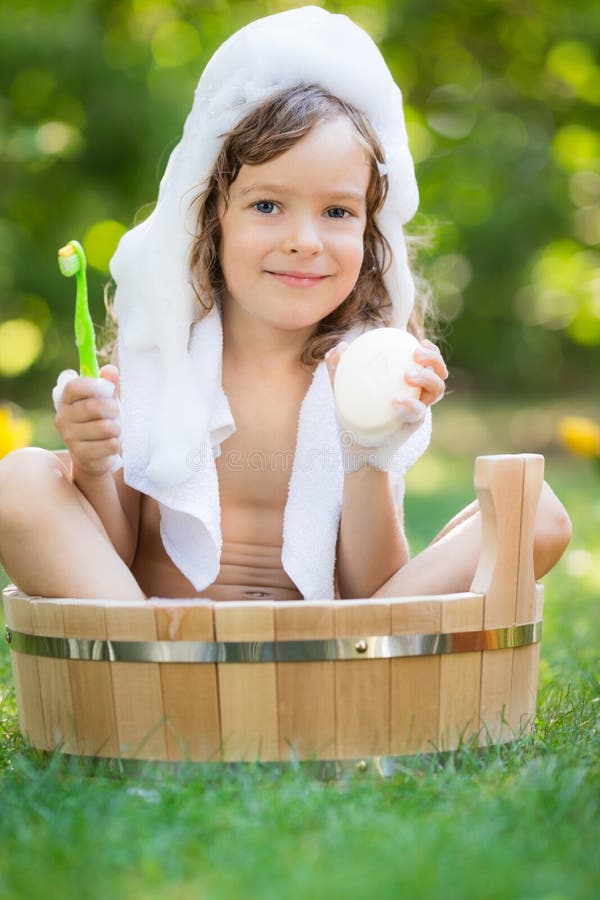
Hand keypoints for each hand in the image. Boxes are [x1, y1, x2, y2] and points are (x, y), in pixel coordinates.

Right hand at [53, 364, 121, 476]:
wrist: (93, 456)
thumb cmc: (98, 421)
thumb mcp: (104, 400)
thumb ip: (107, 384)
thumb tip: (111, 370)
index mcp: (65, 400)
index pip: (74, 386)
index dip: (95, 385)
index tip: (109, 389)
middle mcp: (62, 418)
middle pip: (93, 407)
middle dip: (113, 409)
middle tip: (116, 413)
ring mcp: (69, 438)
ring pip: (106, 427)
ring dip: (117, 428)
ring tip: (114, 430)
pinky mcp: (81, 455)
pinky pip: (110, 444)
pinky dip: (116, 443)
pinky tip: (110, 444)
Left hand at [325, 336, 447, 472]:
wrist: (355, 449)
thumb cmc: (353, 417)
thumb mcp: (343, 391)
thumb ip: (339, 370)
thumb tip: (338, 347)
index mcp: (407, 385)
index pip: (427, 364)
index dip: (431, 352)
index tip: (420, 342)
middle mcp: (418, 396)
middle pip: (439, 374)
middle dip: (434, 360)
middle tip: (417, 354)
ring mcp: (418, 411)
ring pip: (436, 391)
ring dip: (427, 378)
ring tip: (409, 375)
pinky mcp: (413, 425)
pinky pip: (417, 413)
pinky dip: (409, 405)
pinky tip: (396, 401)